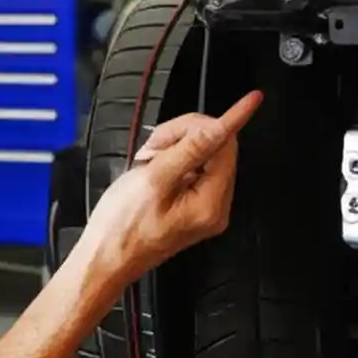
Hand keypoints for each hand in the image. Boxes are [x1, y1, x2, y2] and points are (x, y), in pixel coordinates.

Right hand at [77, 90, 263, 285]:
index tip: (252, 98)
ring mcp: (205, 207)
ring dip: (174, 147)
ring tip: (147, 161)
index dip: (229, 119)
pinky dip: (172, 160)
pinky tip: (152, 167)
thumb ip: (189, 150)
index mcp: (210, 203)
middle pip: (216, 148)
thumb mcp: (153, 181)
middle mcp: (215, 207)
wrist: (105, 258)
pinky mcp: (193, 205)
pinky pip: (193, 168)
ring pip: (203, 154)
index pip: (226, 147)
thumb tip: (219, 127)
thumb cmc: (122, 228)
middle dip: (183, 136)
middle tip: (153, 146)